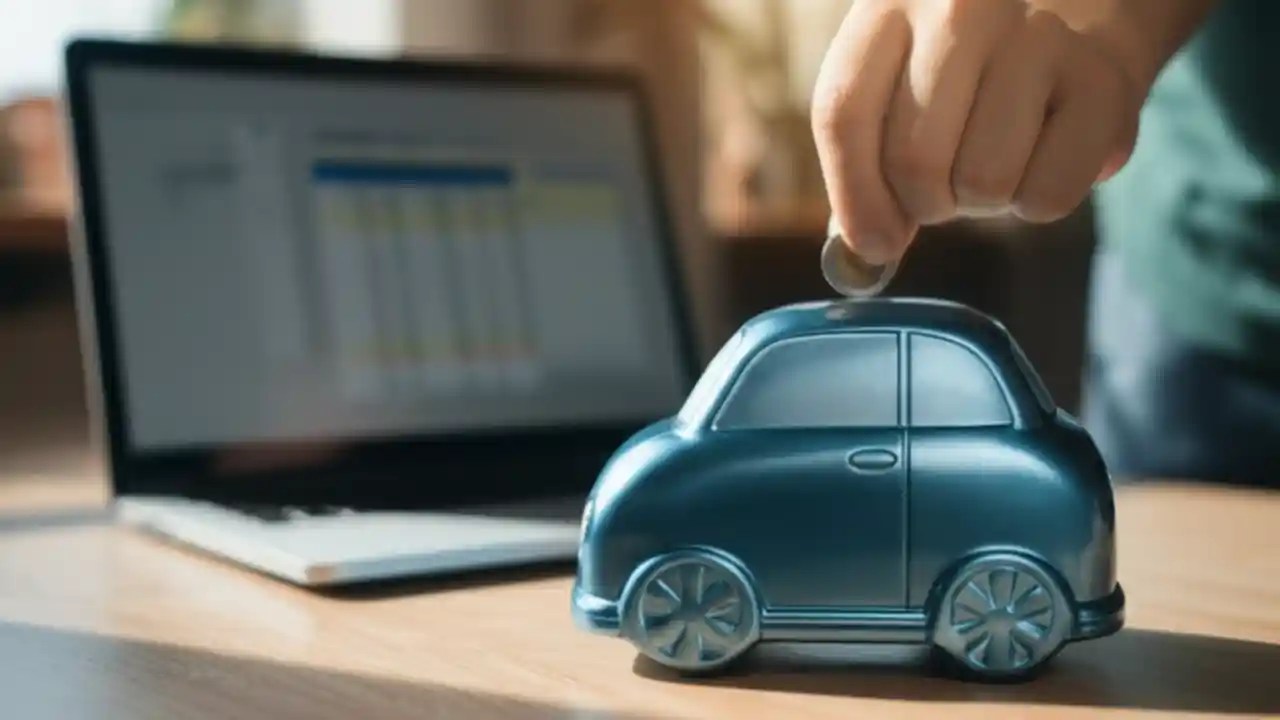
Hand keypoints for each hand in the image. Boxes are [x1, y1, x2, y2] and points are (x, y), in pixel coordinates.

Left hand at [811, 0, 1215, 264]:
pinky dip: (1039, 201)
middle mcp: (963, 9)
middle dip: (927, 202)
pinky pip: (1047, 195)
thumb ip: (867, 156)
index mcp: (892, 6)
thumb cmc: (970, 70)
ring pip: (983, 181)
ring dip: (984, 200)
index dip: (853, 197)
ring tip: (998, 157)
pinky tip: (1045, 156)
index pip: (843, 115)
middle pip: (914, 160)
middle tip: (948, 186)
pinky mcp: (1102, 80)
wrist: (1085, 14)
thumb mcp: (899, 81)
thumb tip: (870, 247)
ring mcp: (1038, 37)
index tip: (873, 243)